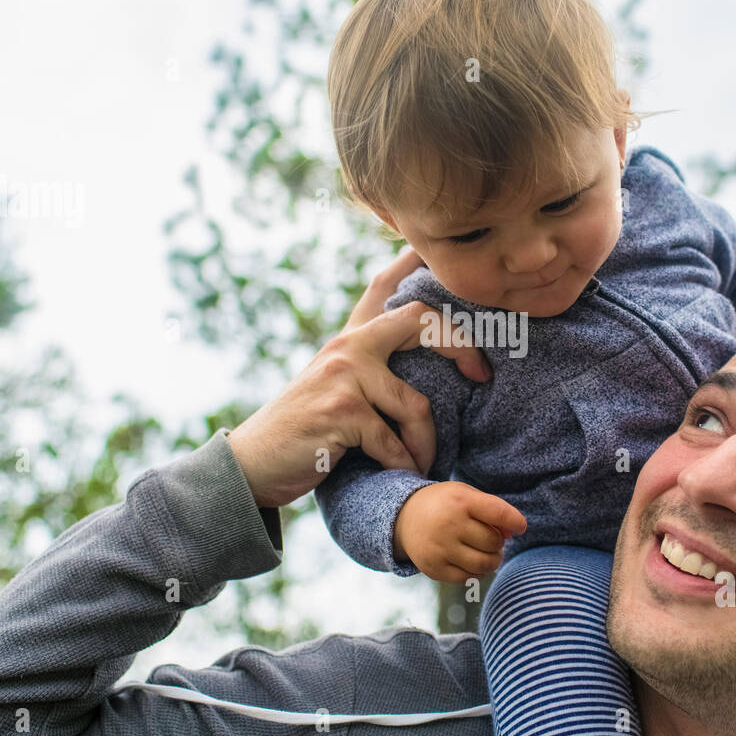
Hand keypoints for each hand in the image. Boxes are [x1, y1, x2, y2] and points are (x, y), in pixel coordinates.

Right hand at [226, 249, 491, 506]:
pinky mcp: (340, 410)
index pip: (386, 284)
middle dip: (462, 343)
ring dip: (425, 442)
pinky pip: (394, 442)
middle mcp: (349, 345)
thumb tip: (429, 356)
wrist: (254, 465)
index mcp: (352, 337)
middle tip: (481, 375)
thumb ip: (373, 364)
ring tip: (424, 462)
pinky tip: (401, 473)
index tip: (453, 263)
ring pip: (415, 404)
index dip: (418, 262)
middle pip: (420, 319)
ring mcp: (343, 375)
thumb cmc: (308, 431)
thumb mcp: (338, 384)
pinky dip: (403, 463)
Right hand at [394, 482, 525, 583]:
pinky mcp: (434, 569)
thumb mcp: (467, 496)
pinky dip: (477, 572)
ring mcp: (439, 549)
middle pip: (493, 543)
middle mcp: (448, 525)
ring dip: (492, 560)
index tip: (520, 527)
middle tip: (490, 537)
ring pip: (484, 565)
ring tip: (486, 552)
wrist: (404, 517)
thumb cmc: (446, 505)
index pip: (499, 513)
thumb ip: (493, 511)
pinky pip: (468, 579)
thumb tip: (515, 534)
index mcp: (460, 501)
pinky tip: (471, 561)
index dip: (516, 522)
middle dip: (498, 542)